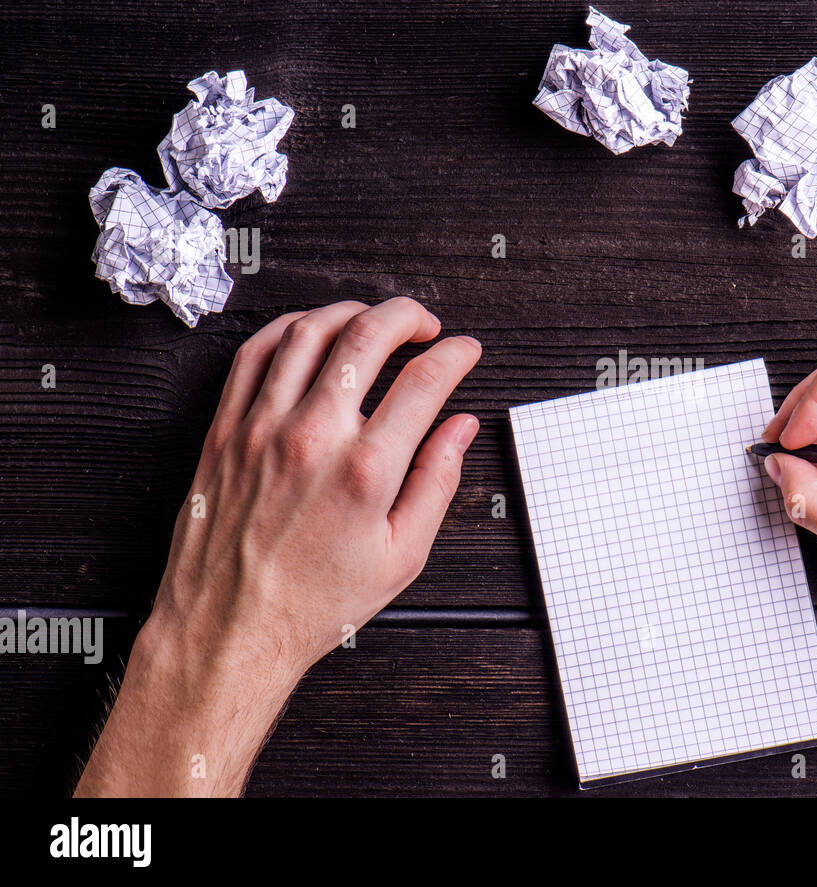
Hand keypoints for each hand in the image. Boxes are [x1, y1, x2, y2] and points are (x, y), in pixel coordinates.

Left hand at [77, 298, 480, 794]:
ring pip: (311, 331)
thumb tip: (461, 429)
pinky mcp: (227, 430)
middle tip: (424, 325)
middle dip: (408, 316)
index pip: (424, 380)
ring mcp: (264, 428)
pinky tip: (311, 333)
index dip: (455, 355)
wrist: (231, 629)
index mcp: (366, 471)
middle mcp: (313, 438)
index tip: (464, 351)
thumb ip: (438, 481)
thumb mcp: (403, 555)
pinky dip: (291, 328)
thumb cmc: (313, 603)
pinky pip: (255, 353)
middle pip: (368, 335)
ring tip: (373, 322)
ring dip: (352, 313)